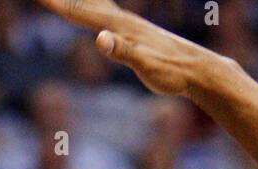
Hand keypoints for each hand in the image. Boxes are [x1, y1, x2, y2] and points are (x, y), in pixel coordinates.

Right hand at [34, 0, 211, 96]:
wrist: (199, 70)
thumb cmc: (172, 72)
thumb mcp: (146, 65)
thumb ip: (123, 52)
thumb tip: (100, 39)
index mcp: (121, 27)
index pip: (82, 14)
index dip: (58, 5)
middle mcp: (124, 21)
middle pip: (87, 4)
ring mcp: (131, 26)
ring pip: (99, 6)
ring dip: (81, 0)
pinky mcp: (137, 35)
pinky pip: (110, 16)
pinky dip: (97, 9)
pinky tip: (99, 16)